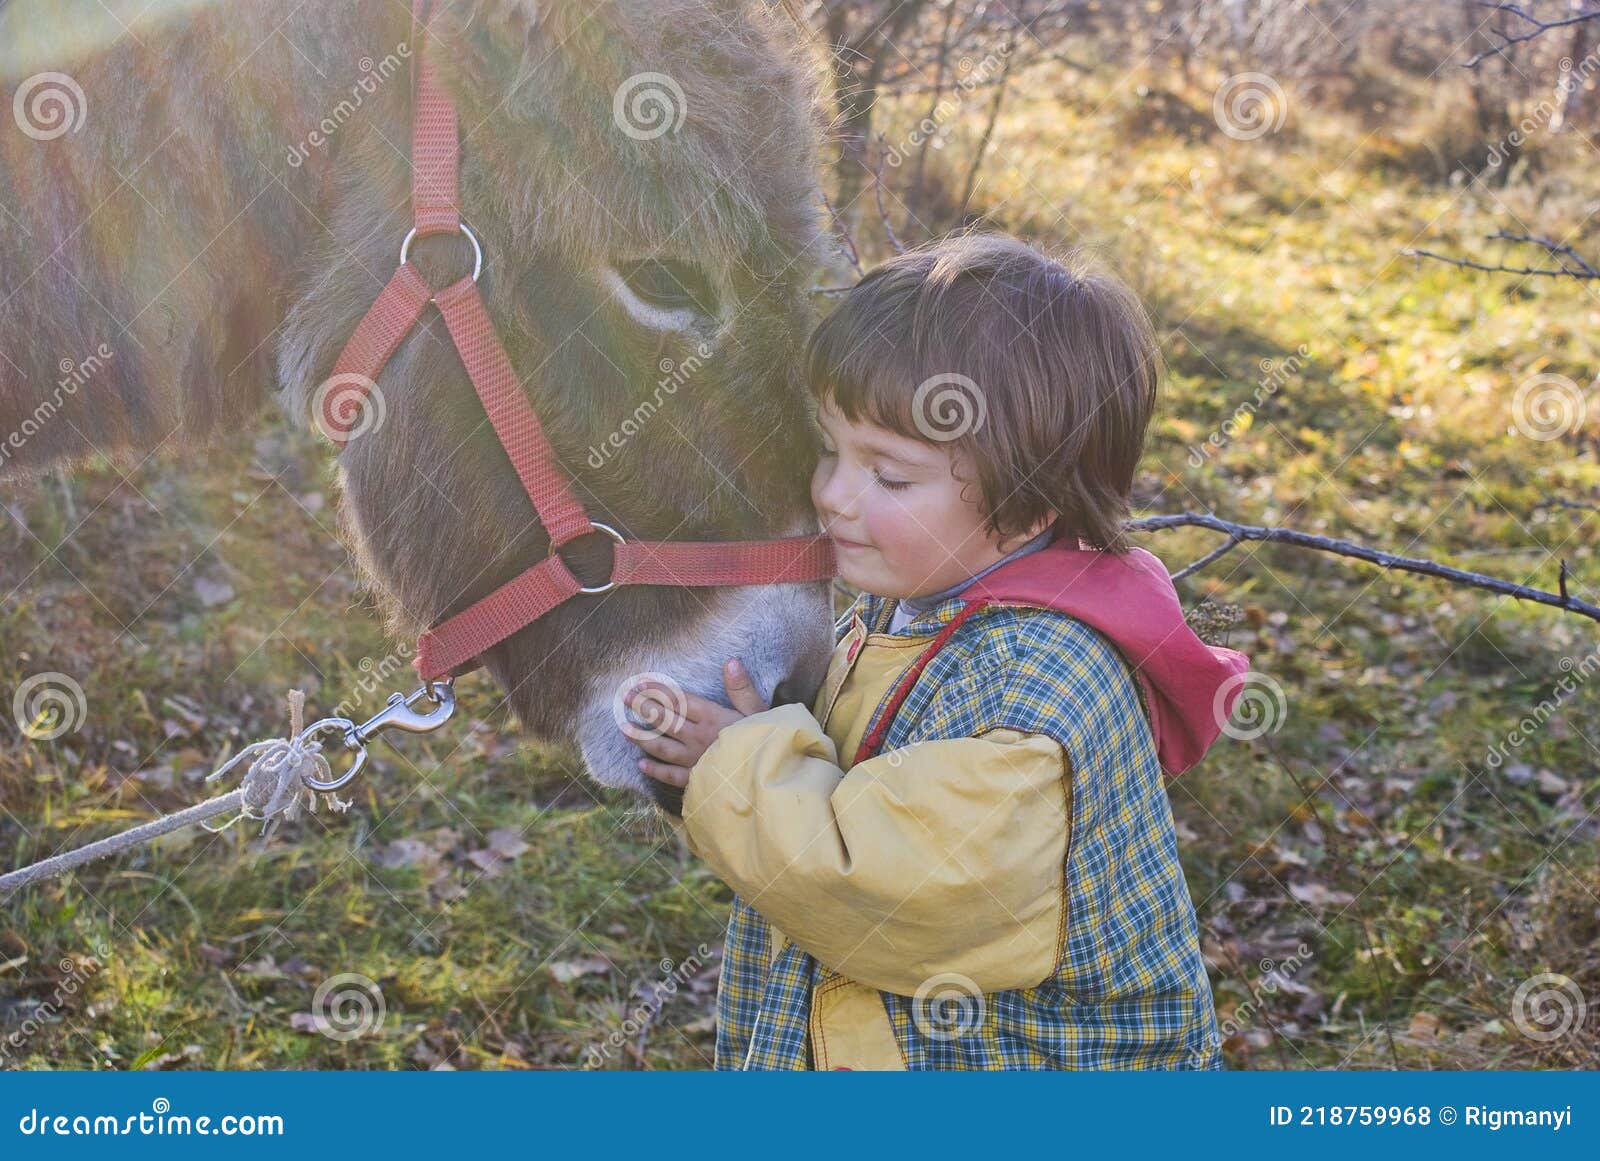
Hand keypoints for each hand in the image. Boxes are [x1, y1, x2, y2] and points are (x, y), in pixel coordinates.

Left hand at [623, 658, 770, 789]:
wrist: (767, 780)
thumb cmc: (767, 743)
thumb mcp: (760, 711)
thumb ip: (742, 688)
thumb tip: (730, 661)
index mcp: (713, 717)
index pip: (678, 700)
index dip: (657, 690)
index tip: (639, 682)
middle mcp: (698, 737)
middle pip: (665, 719)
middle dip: (643, 706)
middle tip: (624, 697)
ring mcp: (694, 760)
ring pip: (662, 746)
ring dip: (641, 737)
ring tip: (624, 729)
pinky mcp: (696, 780)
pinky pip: (671, 775)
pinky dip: (655, 770)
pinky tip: (641, 764)